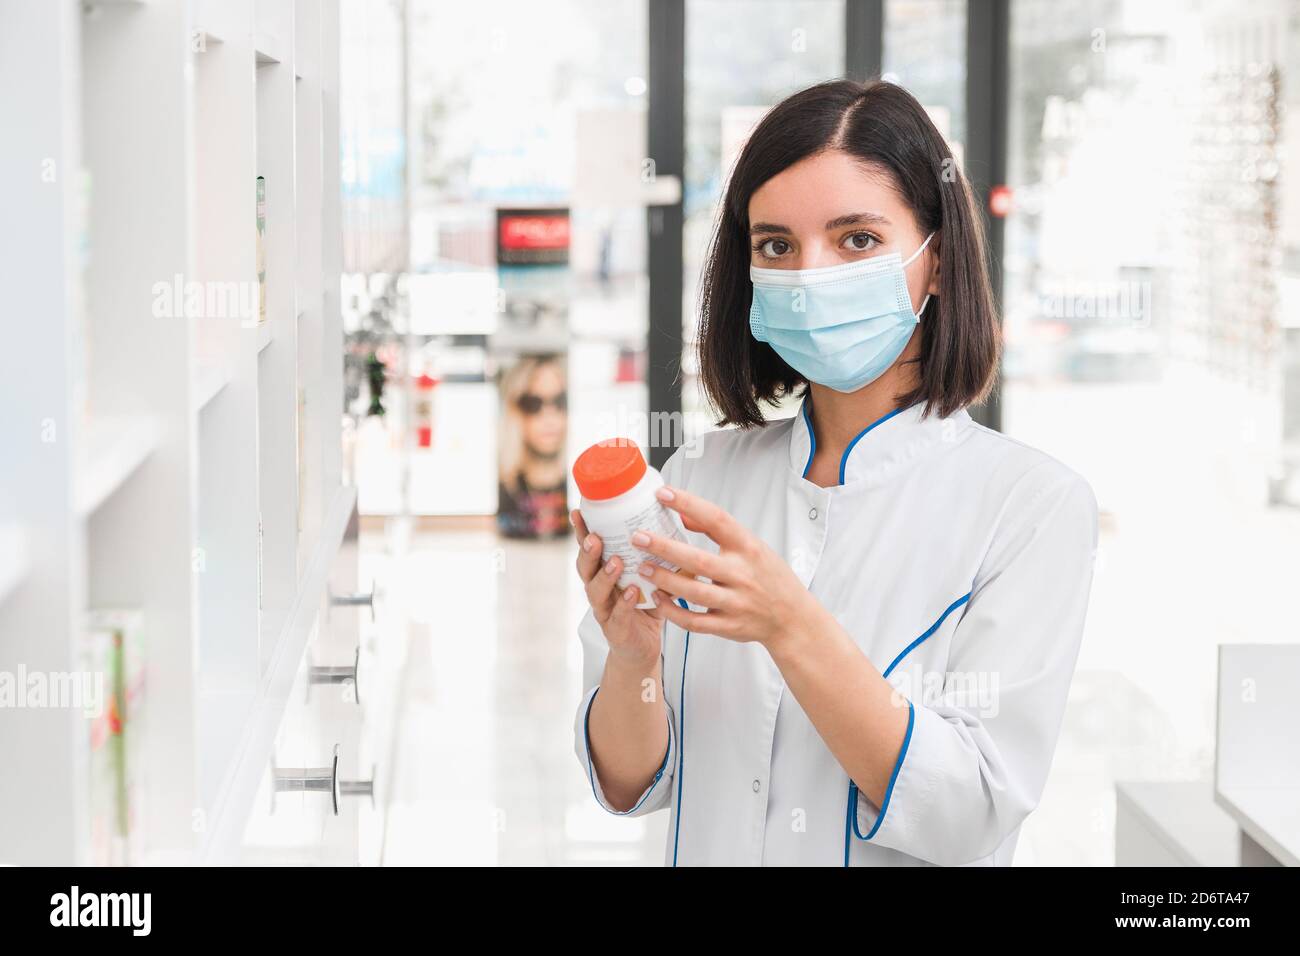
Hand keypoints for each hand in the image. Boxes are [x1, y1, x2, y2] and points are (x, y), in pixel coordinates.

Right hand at [571, 509, 663, 669]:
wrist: (642, 649)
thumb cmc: (646, 608)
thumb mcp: (652, 577)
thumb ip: (659, 556)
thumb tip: (681, 524)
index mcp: (604, 572)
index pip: (589, 548)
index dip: (582, 531)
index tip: (579, 512)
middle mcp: (599, 589)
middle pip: (585, 568)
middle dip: (587, 551)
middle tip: (595, 537)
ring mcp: (604, 610)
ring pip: (595, 591)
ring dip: (604, 575)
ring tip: (615, 562)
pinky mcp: (615, 630)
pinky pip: (617, 615)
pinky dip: (623, 603)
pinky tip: (632, 592)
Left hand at [633, 485, 819, 647]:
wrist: (792, 618)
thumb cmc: (769, 576)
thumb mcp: (752, 546)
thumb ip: (718, 531)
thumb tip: (683, 513)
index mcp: (748, 548)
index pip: (716, 519)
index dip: (689, 504)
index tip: (663, 494)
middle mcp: (742, 574)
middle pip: (698, 560)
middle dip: (665, 548)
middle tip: (638, 537)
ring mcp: (735, 602)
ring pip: (693, 592)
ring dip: (664, 579)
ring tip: (642, 567)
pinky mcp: (728, 626)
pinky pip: (694, 621)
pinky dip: (673, 611)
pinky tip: (657, 598)